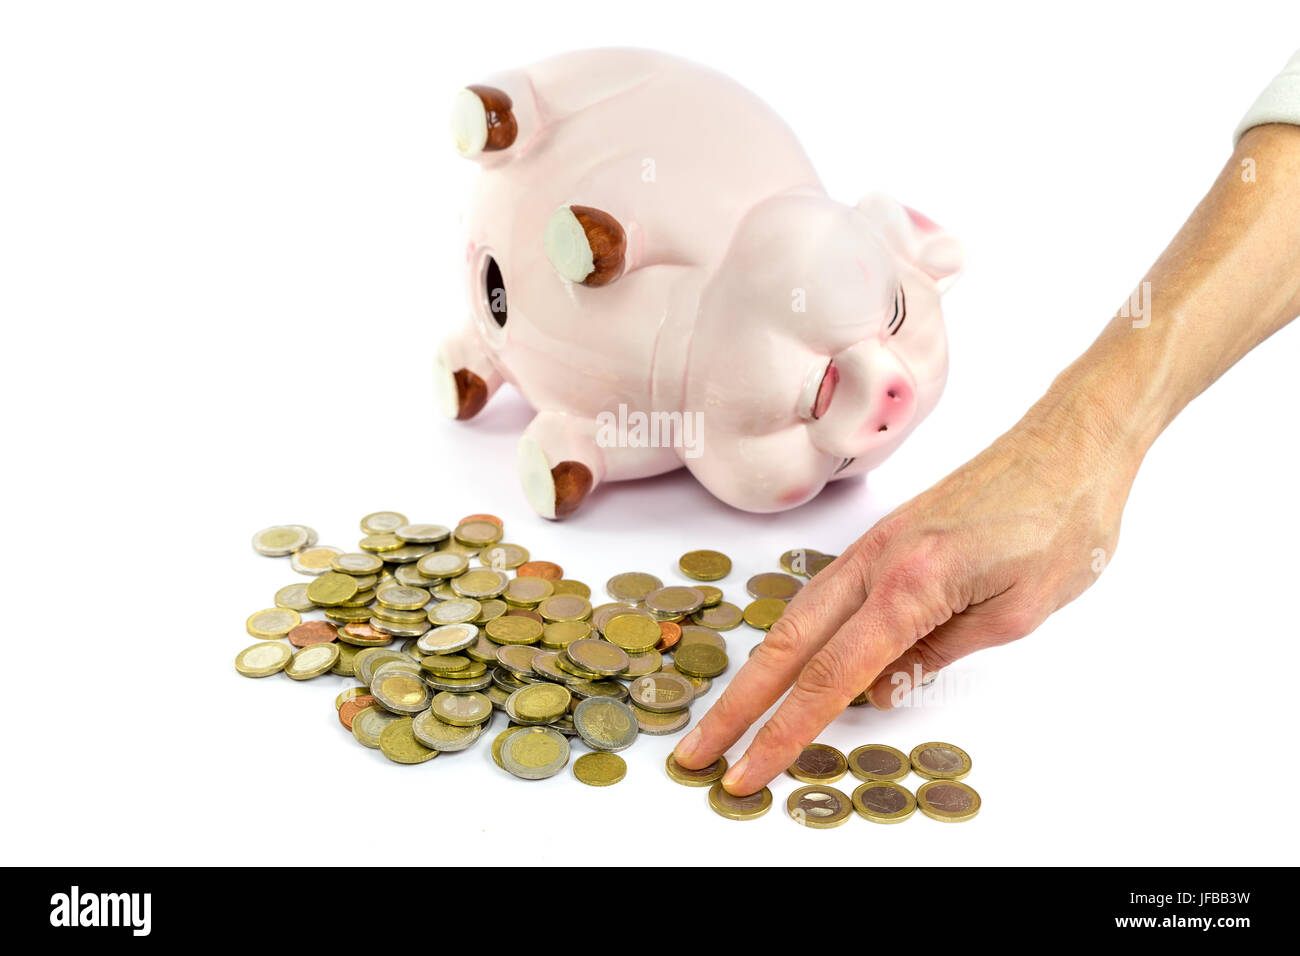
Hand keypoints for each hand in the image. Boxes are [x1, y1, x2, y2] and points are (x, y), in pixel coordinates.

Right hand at [673, 393, 1143, 794]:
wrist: (1070, 445)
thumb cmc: (1063, 523)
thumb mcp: (1017, 612)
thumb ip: (938, 652)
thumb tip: (879, 688)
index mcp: (910, 585)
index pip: (830, 678)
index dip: (783, 733)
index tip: (745, 771)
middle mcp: (875, 561)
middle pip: (786, 644)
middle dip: (736, 704)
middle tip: (695, 751)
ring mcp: (873, 545)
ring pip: (796, 616)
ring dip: (757, 671)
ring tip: (727, 715)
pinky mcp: (884, 538)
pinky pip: (824, 596)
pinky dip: (794, 636)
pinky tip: (788, 661)